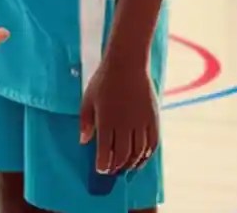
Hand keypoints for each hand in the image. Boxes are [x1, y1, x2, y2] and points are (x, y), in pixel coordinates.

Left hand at [80, 58, 158, 173]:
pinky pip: (153, 143)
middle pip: (123, 155)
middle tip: (112, 172)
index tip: (100, 170)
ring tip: (125, 168)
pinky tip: (141, 159)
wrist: (127, 65)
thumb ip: (86, 122)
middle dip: (116, 167)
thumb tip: (83, 141)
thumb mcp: (88, 99)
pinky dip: (147, 155)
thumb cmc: (104, 81)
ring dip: (132, 164)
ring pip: (139, 152)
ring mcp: (141, 123)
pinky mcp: (153, 119)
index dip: (103, 164)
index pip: (105, 150)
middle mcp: (125, 125)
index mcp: (106, 121)